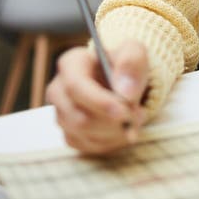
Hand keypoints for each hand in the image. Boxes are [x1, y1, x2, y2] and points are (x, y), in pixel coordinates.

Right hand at [45, 40, 149, 154]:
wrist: (123, 81)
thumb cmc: (125, 64)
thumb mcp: (134, 52)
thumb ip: (132, 63)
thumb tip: (125, 92)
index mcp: (70, 63)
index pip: (76, 86)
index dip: (99, 102)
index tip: (124, 111)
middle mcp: (59, 90)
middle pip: (79, 118)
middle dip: (113, 121)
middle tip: (139, 114)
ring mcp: (62, 115)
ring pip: (84, 135)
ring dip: (116, 132)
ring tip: (137, 118)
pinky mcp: (70, 134)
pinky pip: (88, 147)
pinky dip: (112, 142)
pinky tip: (125, 129)